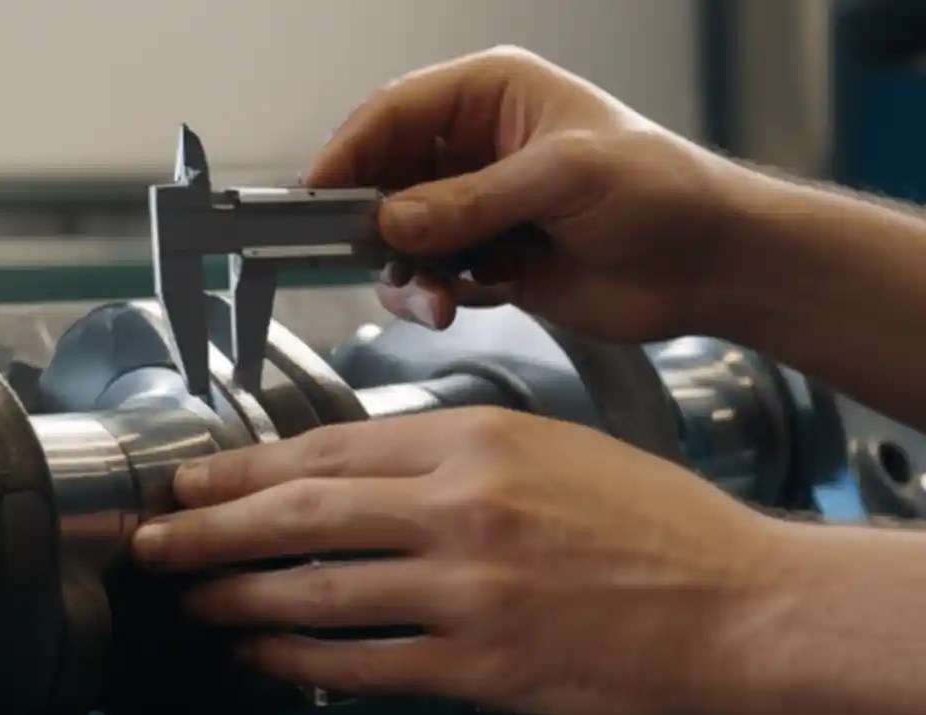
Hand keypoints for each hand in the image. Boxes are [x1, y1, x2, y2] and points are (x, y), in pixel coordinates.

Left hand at [131, 408, 791, 714]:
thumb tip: (353, 476)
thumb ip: (448, 456)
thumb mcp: (547, 450)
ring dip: (238, 598)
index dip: (242, 469)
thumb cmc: (651, 522)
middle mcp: (461, 506)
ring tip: (194, 603)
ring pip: (317, 591)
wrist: (738, 601)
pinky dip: (300, 658)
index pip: (325, 448)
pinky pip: (364, 660)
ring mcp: (468, 587)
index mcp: (475, 439)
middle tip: (154, 543)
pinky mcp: (483, 660)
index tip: (192, 482)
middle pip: (299, 515)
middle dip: (209, 531)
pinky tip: (264, 655)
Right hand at [308, 46, 758, 341]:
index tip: (317, 194)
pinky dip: (430, 295)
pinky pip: (429, 277)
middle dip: (373, 221)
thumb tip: (392, 222)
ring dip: (404, 269)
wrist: (711, 265)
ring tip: (435, 294)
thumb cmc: (663, 190)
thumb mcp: (563, 178)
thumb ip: (471, 201)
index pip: (393, 113)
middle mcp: (474, 149)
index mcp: (491, 97)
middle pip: (384, 177)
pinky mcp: (487, 261)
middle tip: (368, 254)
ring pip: (400, 236)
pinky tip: (456, 303)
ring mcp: (478, 208)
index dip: (349, 151)